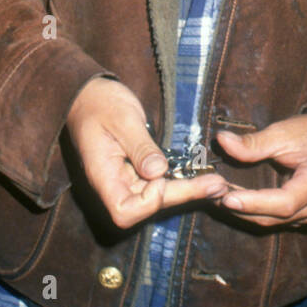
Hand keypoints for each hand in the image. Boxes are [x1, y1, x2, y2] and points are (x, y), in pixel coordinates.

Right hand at [65, 77, 228, 228]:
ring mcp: (125, 180)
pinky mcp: (136, 173)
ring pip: (158, 197)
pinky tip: (203, 177)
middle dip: (183, 195)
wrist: (89, 95)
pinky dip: (181, 181)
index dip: (148, 202)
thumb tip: (159, 172)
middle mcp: (113, 185)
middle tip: (217, 184)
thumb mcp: (123, 119)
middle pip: (147, 207)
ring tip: (217, 182)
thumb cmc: (100, 103)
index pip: (124, 211)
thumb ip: (140, 146)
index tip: (161, 175)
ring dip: (188, 190)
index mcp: (101, 175)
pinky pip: (159, 184)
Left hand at [213, 112, 306, 228]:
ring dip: (245, 212)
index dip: (254, 203)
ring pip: (274, 222)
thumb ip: (254, 143)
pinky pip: (278, 221)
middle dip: (242, 208)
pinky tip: (235, 201)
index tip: (226, 197)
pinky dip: (255, 212)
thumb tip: (222, 141)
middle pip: (276, 216)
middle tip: (212, 195)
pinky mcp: (306, 216)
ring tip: (217, 197)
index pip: (284, 202)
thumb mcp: (284, 132)